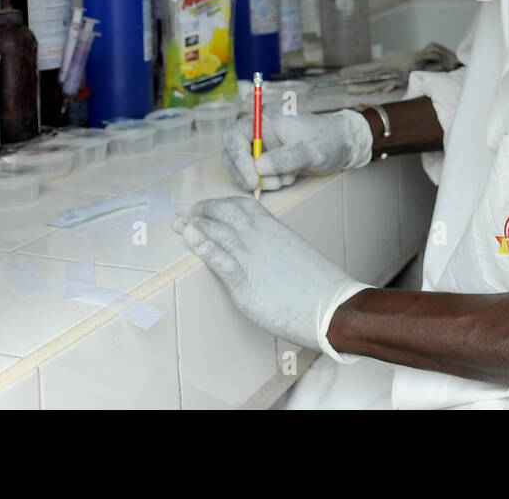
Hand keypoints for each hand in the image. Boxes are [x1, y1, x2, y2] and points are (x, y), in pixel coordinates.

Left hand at [175, 196, 369, 357]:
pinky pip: (220, 259)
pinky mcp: (245, 281)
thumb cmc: (316, 285)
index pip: (240, 204)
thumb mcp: (293, 254)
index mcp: (274, 228)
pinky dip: (203, 245)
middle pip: (223, 212)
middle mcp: (260, 236)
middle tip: (183, 216)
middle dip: (200, 211)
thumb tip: (260, 250)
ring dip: (195, 224)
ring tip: (179, 225)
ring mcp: (252, 257)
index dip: (218, 203)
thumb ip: (274, 246)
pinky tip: (191, 238)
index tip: (203, 208)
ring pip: (218, 230)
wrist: (330, 306)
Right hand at [221, 109, 372, 192]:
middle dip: (248, 174)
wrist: (340, 146)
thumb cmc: (325, 140)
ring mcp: (261, 146)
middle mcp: (258, 130)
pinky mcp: (266, 160)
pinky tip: (287, 178)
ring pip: (243, 168)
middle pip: (233, 154)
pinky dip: (267, 182)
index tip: (253, 180)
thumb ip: (284, 159)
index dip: (238, 160)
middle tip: (269, 185)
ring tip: (285, 180)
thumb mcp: (308, 150)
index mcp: (264, 118)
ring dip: (261, 180)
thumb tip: (259, 168)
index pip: (234, 137)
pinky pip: (255, 175)